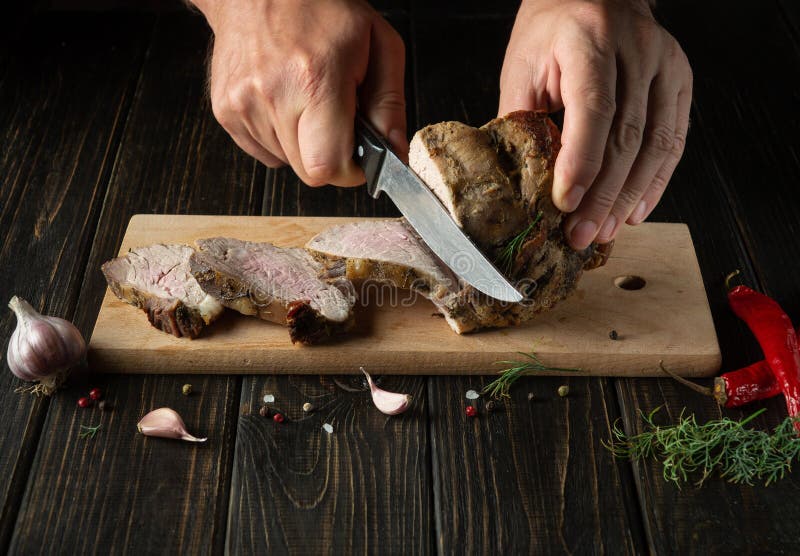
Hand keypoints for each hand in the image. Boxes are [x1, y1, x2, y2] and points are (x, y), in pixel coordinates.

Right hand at [194, 0, 407, 186]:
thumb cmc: (321, 9)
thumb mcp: (378, 44)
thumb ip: (389, 105)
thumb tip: (395, 153)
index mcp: (315, 79)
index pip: (327, 167)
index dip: (350, 172)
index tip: (359, 157)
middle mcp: (273, 95)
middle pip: (309, 172)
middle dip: (331, 156)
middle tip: (337, 121)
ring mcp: (243, 105)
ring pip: (286, 162)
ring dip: (304, 144)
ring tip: (307, 100)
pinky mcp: (225, 111)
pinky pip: (264, 151)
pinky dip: (280, 137)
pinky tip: (285, 102)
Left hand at [499, 0, 691, 248]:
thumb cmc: (550, 34)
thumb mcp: (523, 69)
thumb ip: (523, 122)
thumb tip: (523, 184)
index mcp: (589, 39)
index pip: (592, 109)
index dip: (580, 162)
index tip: (566, 204)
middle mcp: (636, 48)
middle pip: (627, 134)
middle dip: (604, 194)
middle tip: (583, 233)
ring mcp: (665, 63)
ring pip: (656, 143)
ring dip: (630, 196)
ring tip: (605, 230)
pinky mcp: (681, 79)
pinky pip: (674, 140)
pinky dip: (656, 181)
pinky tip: (636, 209)